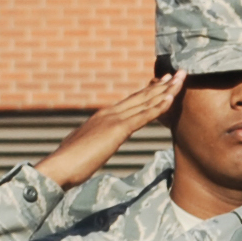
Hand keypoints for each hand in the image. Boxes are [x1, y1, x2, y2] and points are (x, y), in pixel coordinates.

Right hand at [42, 67, 183, 189]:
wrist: (59, 167)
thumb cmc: (70, 163)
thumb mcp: (88, 147)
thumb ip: (96, 142)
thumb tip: (97, 144)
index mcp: (103, 117)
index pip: (131, 102)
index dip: (149, 92)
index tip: (163, 82)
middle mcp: (110, 113)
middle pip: (142, 97)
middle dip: (162, 85)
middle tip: (179, 73)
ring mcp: (113, 119)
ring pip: (146, 102)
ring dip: (166, 90)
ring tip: (182, 78)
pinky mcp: (117, 130)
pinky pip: (142, 117)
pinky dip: (158, 107)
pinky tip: (171, 99)